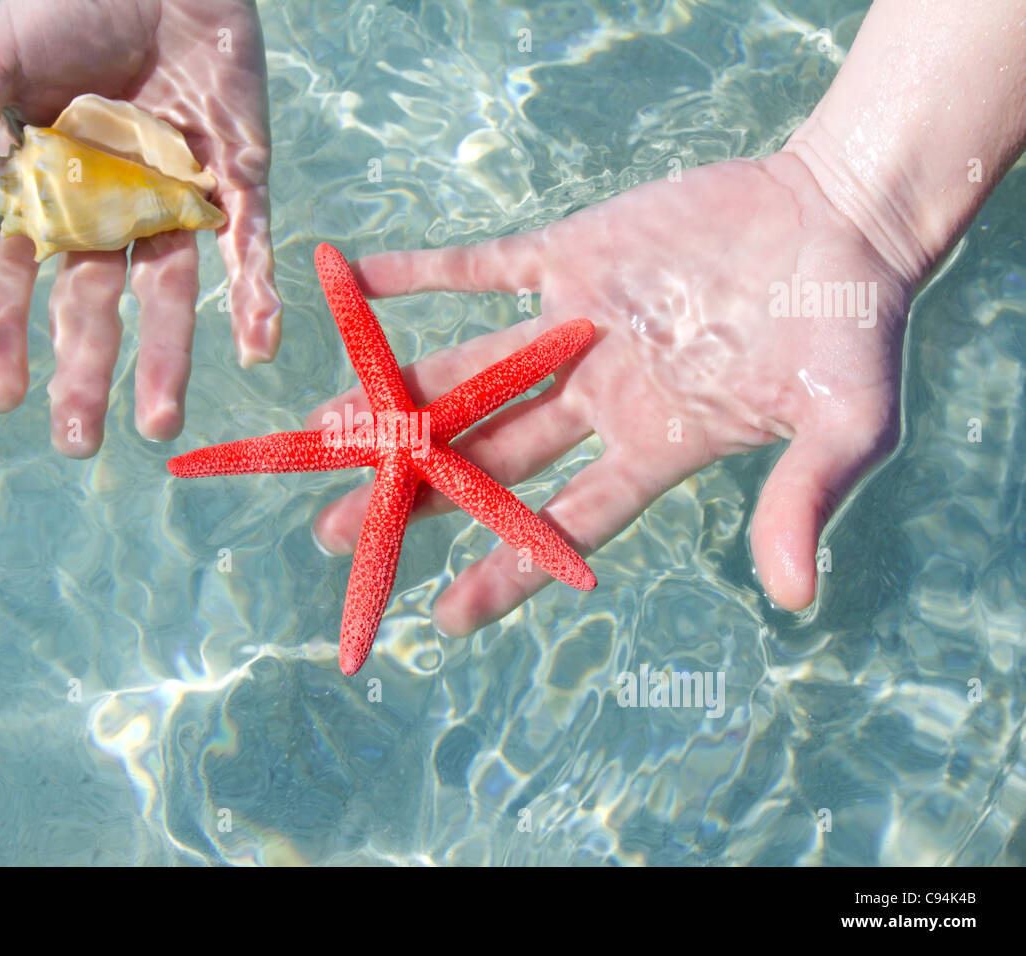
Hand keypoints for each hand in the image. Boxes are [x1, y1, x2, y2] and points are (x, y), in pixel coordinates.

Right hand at [0, 0, 279, 455]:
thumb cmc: (69, 1)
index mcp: (46, 190)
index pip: (19, 277)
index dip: (8, 334)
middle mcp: (110, 210)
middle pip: (94, 304)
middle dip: (87, 372)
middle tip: (80, 440)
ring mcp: (175, 201)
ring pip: (171, 293)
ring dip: (169, 357)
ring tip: (160, 422)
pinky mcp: (236, 183)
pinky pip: (248, 248)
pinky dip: (254, 294)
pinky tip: (256, 348)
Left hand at [305, 153, 911, 636]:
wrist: (842, 217)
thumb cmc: (855, 330)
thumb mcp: (847, 426)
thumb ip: (806, 501)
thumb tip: (794, 596)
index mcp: (655, 446)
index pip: (565, 522)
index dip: (508, 571)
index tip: (443, 619)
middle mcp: (598, 395)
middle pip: (487, 457)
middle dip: (411, 495)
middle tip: (333, 535)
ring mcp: (575, 325)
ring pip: (466, 373)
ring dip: (395, 398)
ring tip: (321, 430)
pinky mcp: (570, 254)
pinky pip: (477, 268)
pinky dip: (417, 274)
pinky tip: (352, 285)